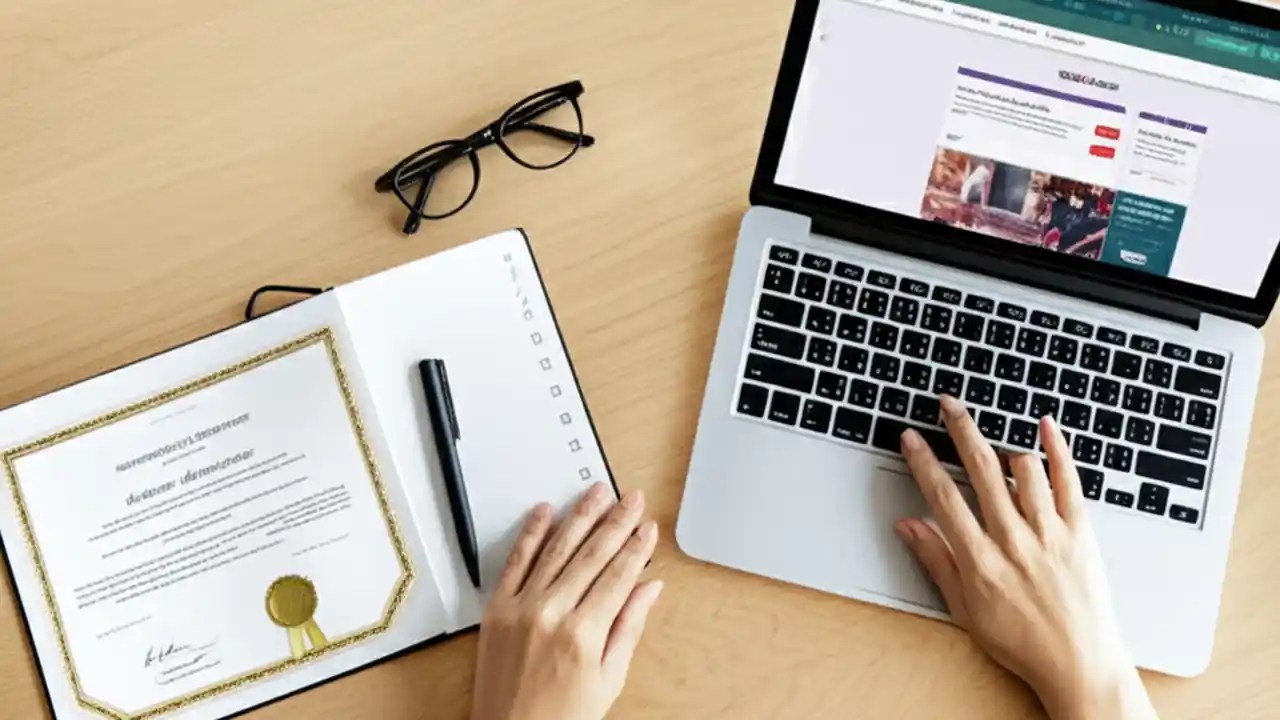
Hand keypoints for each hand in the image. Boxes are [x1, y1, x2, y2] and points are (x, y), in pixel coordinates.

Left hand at [471, 483, 661, 719]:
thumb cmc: (562, 717)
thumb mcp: (609, 679)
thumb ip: (629, 627)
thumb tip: (649, 589)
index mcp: (584, 634)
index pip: (618, 575)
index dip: (636, 547)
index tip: (648, 526)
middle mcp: (551, 614)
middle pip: (591, 555)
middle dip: (615, 522)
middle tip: (631, 498)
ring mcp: (520, 608)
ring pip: (555, 550)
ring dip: (579, 517)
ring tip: (596, 493)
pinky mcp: (495, 610)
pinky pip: (515, 562)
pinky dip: (530, 534)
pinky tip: (544, 511)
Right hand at [896, 396, 1157, 719]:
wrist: (1079, 664)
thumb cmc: (1022, 642)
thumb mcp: (965, 609)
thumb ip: (936, 561)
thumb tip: (908, 527)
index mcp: (981, 560)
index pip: (944, 497)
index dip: (923, 462)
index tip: (911, 438)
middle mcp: (1014, 541)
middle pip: (982, 470)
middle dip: (960, 430)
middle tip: (947, 404)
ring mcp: (1050, 533)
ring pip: (1024, 470)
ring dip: (1004, 445)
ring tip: (991, 437)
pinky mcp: (1081, 532)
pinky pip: (1069, 481)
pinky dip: (1058, 449)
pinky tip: (1046, 427)